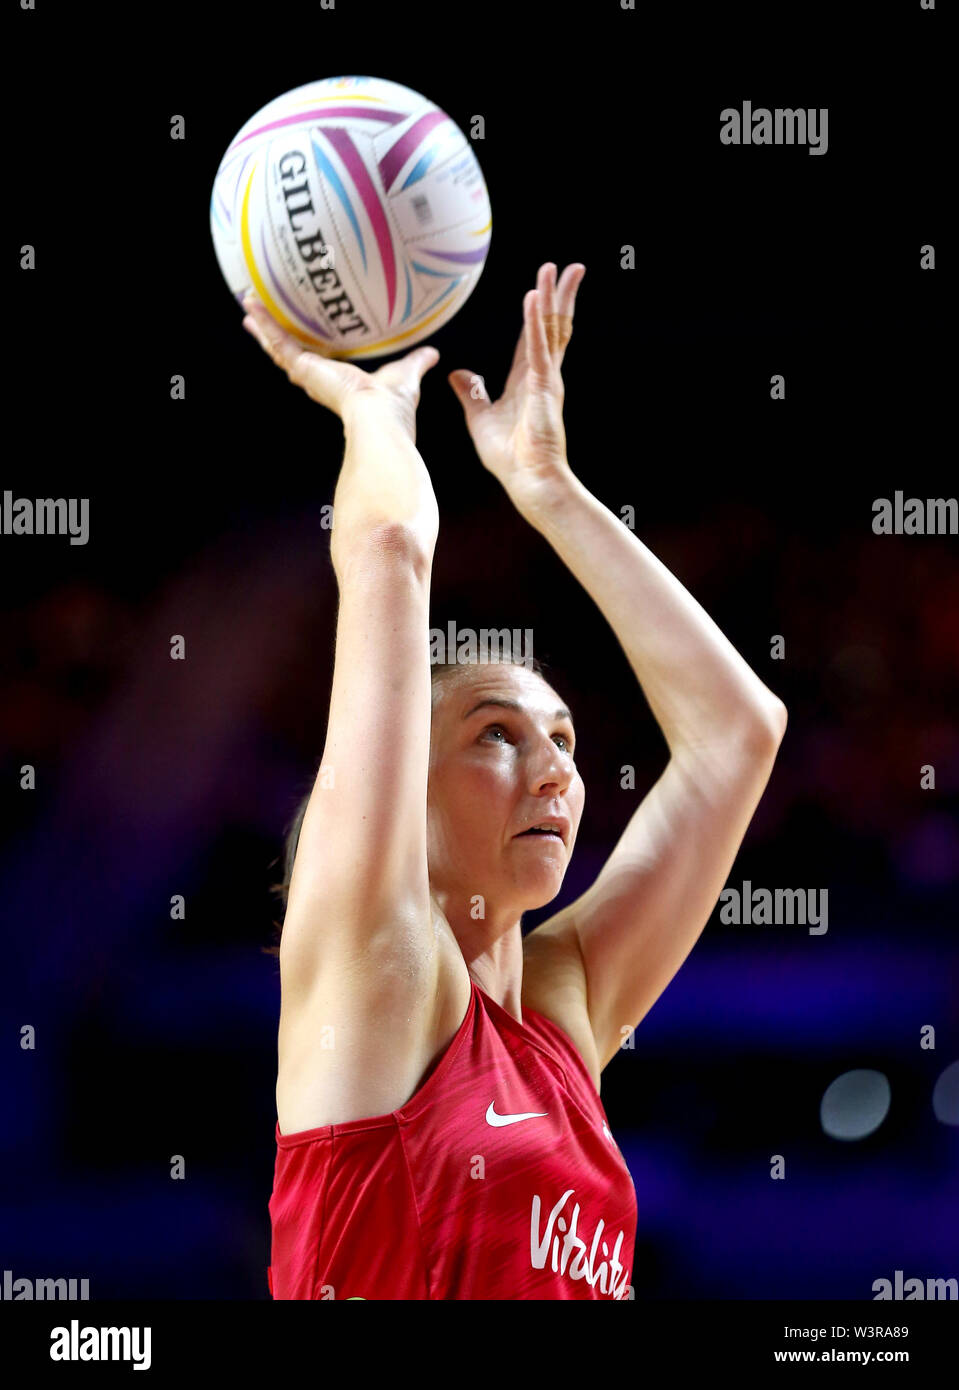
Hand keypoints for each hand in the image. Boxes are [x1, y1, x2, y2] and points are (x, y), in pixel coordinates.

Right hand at [240, 293, 438, 439]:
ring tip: (246, 301)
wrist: (380, 419)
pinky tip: (250, 303)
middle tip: (257, 317)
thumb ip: (416, 363)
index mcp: (338, 383)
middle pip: (288, 353)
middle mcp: (318, 380)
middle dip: (273, 336)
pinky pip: (278, 340)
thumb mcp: (406, 375)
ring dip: (262, 324)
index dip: (302, 350)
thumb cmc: (394, 407)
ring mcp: (308, 374)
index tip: (293, 335)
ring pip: (277, 345)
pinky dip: (264, 322)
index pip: (315, 362)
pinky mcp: (302, 368)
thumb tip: (434, 355)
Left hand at [447, 262, 584, 510]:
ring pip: (552, 330)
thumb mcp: (480, 417)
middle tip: (568, 267)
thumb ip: (472, 393)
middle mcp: (542, 375)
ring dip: (552, 298)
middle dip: (559, 295)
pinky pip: (539, 348)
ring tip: (555, 270)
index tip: (542, 288)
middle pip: (552, 326)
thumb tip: (457, 374)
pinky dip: (535, 322)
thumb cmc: (509, 456)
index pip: (534, 337)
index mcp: (528, 380)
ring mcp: (546, 379)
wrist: (527, 479)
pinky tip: (533, 299)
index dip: (537, 312)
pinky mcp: (543, 387)